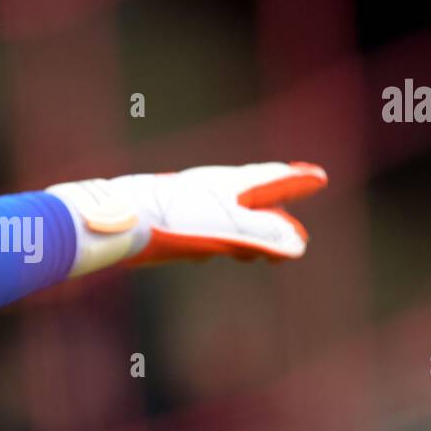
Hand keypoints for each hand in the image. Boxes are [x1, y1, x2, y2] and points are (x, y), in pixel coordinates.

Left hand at [46, 161, 327, 275]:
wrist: (110, 222)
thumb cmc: (168, 223)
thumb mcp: (221, 231)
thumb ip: (260, 235)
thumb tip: (298, 245)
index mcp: (226, 189)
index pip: (270, 183)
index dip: (295, 182)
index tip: (320, 177)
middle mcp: (206, 192)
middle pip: (249, 191)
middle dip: (274, 194)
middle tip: (296, 183)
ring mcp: (183, 204)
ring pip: (223, 211)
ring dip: (244, 222)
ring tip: (254, 242)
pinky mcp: (162, 221)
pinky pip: (197, 227)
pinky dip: (212, 236)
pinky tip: (200, 253)